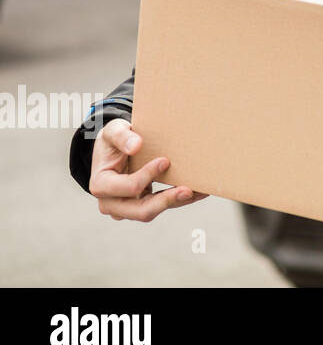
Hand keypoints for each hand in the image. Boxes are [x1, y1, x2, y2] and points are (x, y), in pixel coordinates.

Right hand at [89, 118, 206, 220]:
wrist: (112, 151)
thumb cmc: (112, 142)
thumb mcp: (112, 131)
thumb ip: (121, 136)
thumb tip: (136, 145)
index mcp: (101, 184)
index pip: (128, 187)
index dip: (147, 176)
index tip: (165, 161)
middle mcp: (110, 202)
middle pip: (140, 211)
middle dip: (165, 201)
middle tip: (188, 190)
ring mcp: (125, 208)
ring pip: (152, 212)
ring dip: (176, 202)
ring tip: (199, 191)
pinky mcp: (139, 206)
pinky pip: (160, 207)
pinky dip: (178, 200)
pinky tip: (198, 191)